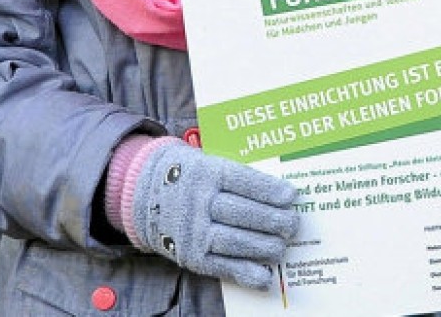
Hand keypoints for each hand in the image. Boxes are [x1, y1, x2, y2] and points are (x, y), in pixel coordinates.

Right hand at [130, 144, 299, 289]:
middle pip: (239, 213)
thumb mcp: (209, 164)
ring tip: (281, 248)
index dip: (266, 189)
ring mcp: (193, 232)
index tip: (290, 196)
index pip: (240, 180)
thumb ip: (240, 177)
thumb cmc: (194, 177)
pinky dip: (245, 273)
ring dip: (262, 247)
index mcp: (205, 173)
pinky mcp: (192, 257)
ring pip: (233, 241)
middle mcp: (197, 203)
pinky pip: (221, 267)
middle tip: (293, 224)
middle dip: (271, 220)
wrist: (147, 194)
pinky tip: (265, 276)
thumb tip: (283, 194)